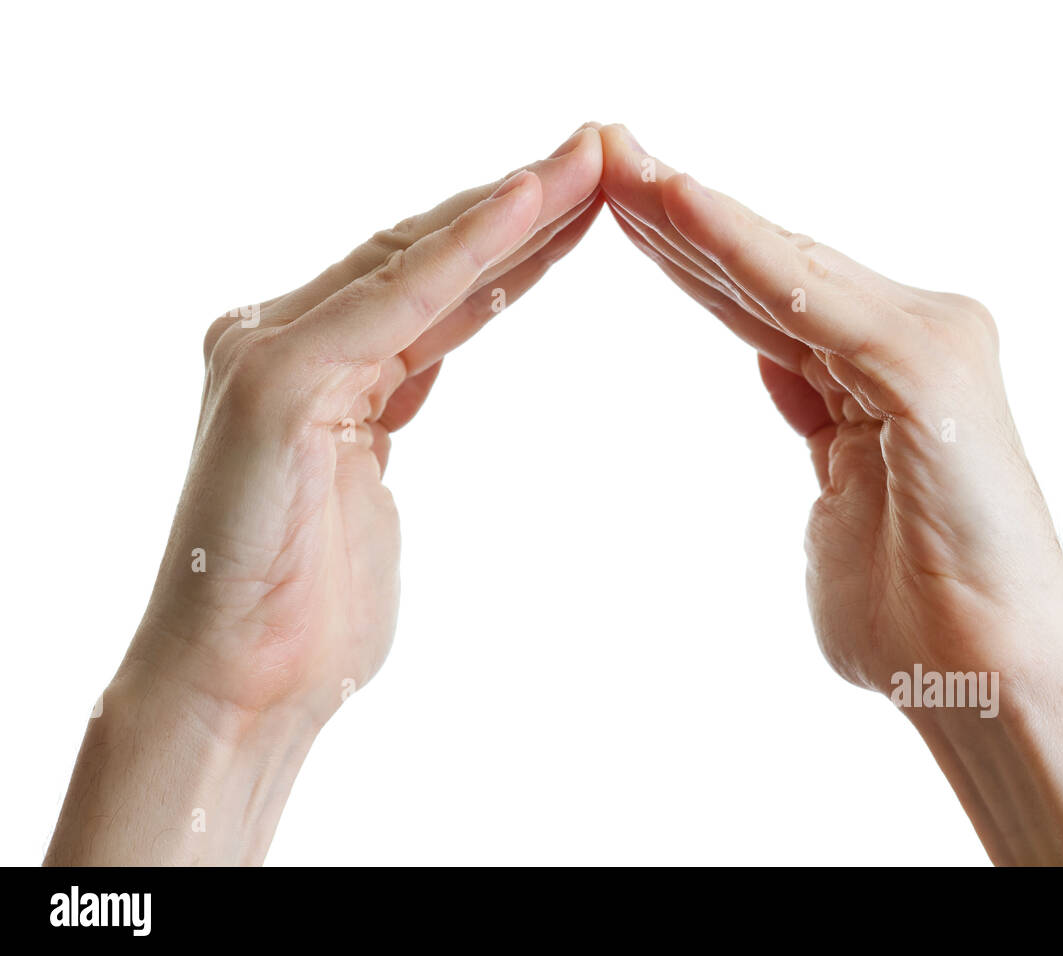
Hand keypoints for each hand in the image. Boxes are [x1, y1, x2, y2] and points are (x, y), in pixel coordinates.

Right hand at [137, 124, 602, 723]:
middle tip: (602, 154)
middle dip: (521, 205)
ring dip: (512, 207)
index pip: (427, 283)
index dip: (509, 241)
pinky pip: (400, 300)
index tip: (587, 206)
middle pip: (425, 254)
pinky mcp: (281, 380)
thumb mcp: (364, 486)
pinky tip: (529, 202)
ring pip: (418, 260)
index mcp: (313, 365)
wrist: (240, 687)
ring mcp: (276, 352)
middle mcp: (285, 339)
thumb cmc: (307, 610)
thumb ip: (380, 411)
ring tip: (590, 161)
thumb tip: (413, 375)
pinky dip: (468, 248)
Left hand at [598, 123, 1062, 689]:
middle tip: (601, 153)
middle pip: (771, 267)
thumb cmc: (910, 615)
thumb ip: (817, 423)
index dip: (691, 256)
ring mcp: (927, 342)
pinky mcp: (926, 364)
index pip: (766, 300)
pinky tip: (674, 200)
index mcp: (881, 372)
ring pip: (784, 267)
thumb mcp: (837, 495)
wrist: (987, 678)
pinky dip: (738, 247)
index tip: (618, 212)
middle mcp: (912, 338)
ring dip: (692, 213)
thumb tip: (779, 368)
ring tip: (615, 160)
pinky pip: (808, 297)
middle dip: (679, 215)